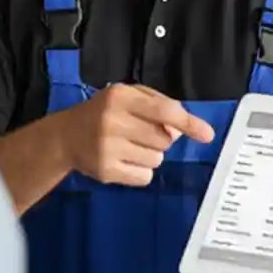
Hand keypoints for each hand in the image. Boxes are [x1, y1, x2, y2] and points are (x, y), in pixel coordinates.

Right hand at [58, 83, 214, 186]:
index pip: (163, 110)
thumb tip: (181, 129)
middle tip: (140, 132)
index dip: (188, 122)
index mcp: (119, 97)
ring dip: (150, 154)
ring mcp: (108, 148)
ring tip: (128, 145)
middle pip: (164, 139)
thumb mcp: (127, 96)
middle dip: (161, 138)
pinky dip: (140, 170)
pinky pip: (144, 176)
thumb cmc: (104, 112)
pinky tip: (122, 159)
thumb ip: (158, 104)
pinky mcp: (106, 171)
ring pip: (156, 159)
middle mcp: (112, 121)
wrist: (66, 136)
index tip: (207, 134)